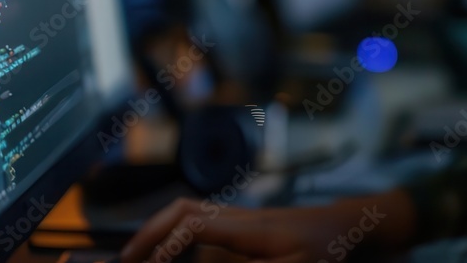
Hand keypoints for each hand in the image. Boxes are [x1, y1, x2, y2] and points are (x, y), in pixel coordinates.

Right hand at [119, 194, 406, 262]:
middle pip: (182, 209)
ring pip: (187, 210)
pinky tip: (168, 254)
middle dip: (148, 233)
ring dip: (158, 230)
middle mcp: (237, 215)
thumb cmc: (323, 249)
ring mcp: (238, 215)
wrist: (342, 224)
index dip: (165, 245)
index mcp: (248, 228)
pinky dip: (174, 231)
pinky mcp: (241, 222)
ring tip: (137, 258)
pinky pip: (199, 219)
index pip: (193, 225)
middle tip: (125, 261)